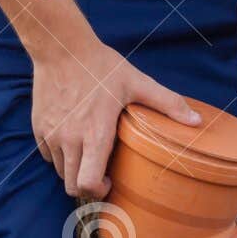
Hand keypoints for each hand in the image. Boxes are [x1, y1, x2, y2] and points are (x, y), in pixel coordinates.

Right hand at [31, 37, 198, 197]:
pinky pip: (48, 155)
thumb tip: (197, 121)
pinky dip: (60, 155)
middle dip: (88, 187)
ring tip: (90, 153)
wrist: (61, 47)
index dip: (100, 190)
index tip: (110, 180)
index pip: (88, 184)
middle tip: (102, 173)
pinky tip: (73, 140)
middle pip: (72, 186)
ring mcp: (52, 134)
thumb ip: (168, 103)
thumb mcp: (138, 83)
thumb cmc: (101, 66)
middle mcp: (70, 140)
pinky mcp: (39, 127)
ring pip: (60, 172)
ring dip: (75, 170)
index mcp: (95, 134)